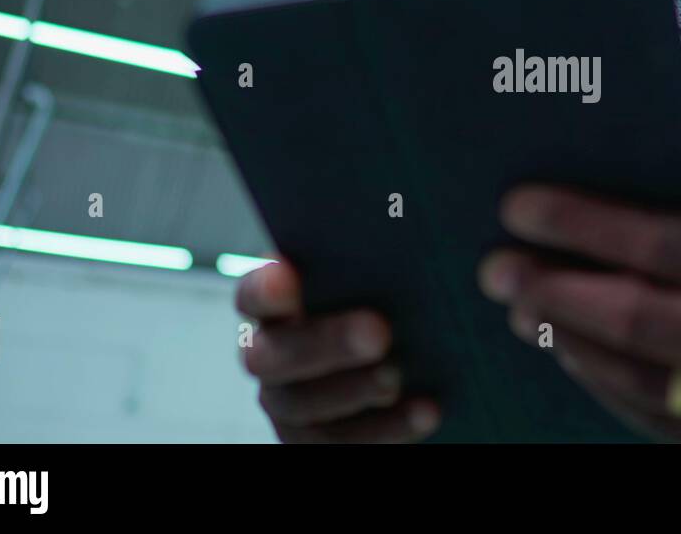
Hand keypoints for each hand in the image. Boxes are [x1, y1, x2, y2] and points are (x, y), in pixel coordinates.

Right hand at [236, 261, 440, 441]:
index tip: (289, 278)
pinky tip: (426, 410)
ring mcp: (290, 404)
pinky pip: (343, 443)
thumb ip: (379, 260)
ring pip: (303, 403)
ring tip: (397, 376)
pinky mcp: (315, 442)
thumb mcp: (378, 280)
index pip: (254, 295)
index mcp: (278, 308)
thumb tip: (418, 237)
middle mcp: (272, 356)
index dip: (265, 288)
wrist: (408, 366)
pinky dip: (386, 429)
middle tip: (378, 331)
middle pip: (273, 354)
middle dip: (325, 342)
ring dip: (353, 389)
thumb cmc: (389, 307)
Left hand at [478, 185, 680, 441]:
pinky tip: (569, 350)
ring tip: (524, 310)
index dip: (583, 225)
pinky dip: (600, 382)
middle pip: (640, 319)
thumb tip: (582, 211)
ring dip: (567, 341)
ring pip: (638, 379)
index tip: (519, 208)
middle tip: (498, 270)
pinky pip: (651, 419)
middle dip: (556, 292)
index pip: (665, 243)